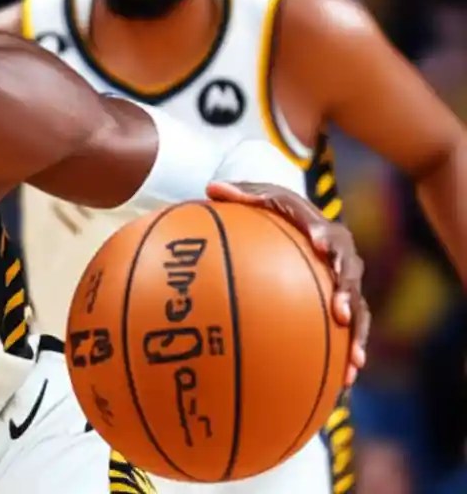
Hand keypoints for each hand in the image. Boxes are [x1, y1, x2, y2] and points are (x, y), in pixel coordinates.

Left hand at [207, 181, 369, 386]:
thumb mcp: (262, 200)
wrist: (309, 231)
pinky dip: (350, 355)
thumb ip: (241, 194)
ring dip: (358, 336)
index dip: (326, 238)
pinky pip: (351, 333)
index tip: (320, 245)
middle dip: (348, 293)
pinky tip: (346, 383)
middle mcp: (342, 258)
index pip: (326, 232)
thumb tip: (210, 187)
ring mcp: (346, 284)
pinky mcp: (345, 307)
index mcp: (323, 230)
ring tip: (354, 362)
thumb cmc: (278, 213)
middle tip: (340, 312)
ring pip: (360, 311)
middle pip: (350, 275)